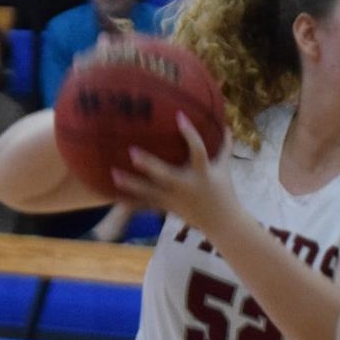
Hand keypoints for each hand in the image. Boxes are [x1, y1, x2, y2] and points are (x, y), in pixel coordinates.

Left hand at [111, 112, 237, 231]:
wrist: (222, 223)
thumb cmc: (224, 191)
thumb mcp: (224, 169)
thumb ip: (224, 147)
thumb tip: (226, 126)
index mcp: (202, 173)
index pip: (197, 151)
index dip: (189, 134)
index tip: (179, 116)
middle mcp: (186, 186)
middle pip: (165, 175)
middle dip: (149, 164)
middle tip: (131, 151)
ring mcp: (175, 198)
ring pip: (150, 191)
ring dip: (132, 183)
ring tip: (114, 174)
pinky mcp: (167, 207)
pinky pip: (147, 204)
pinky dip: (131, 201)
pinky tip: (114, 197)